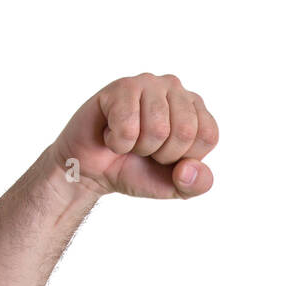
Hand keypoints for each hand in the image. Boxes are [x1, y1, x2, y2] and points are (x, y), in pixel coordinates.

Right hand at [49, 73, 218, 199]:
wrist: (94, 172)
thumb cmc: (138, 171)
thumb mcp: (175, 186)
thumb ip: (198, 184)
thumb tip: (188, 169)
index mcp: (196, 110)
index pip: (208, 136)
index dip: (184, 158)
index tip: (166, 157)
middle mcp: (176, 89)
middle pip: (185, 132)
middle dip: (162, 154)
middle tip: (145, 149)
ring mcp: (148, 83)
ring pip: (157, 128)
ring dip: (139, 147)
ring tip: (130, 140)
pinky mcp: (121, 86)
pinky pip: (128, 126)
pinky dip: (118, 142)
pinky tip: (112, 133)